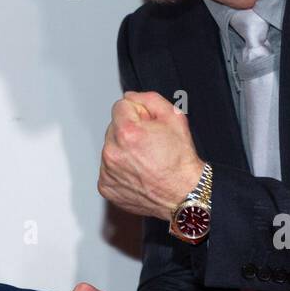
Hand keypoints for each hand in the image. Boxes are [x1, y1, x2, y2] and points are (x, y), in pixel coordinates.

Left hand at [98, 90, 204, 220]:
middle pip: (114, 127)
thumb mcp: (174, 117)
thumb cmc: (180, 160)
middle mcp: (112, 152)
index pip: (121, 106)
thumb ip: (149, 99)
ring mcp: (107, 171)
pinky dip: (120, 169)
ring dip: (123, 149)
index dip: (139, 113)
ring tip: (144, 160)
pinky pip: (108, 168)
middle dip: (129, 131)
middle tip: (149, 145)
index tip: (148, 126)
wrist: (183, 193)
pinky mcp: (106, 186)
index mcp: (127, 133)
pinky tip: (137, 172)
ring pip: (110, 147)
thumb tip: (130, 97)